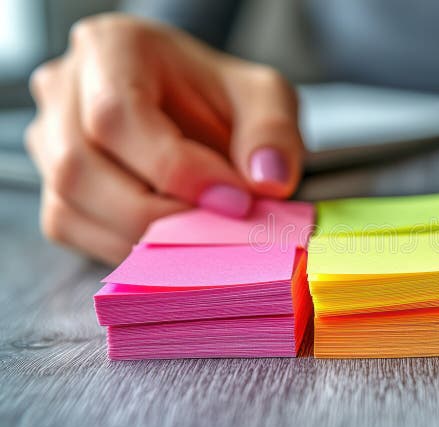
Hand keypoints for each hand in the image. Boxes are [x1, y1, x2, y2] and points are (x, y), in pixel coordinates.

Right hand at [26, 14, 304, 263]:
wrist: (204, 118)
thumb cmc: (224, 100)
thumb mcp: (265, 98)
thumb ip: (272, 133)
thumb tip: (268, 181)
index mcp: (111, 48)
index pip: (117, 115)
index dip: (175, 169)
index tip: (234, 200)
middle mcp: (64, 90)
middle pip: (80, 166)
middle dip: (158, 213)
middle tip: (220, 228)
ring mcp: (48, 141)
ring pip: (69, 206)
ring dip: (142, 237)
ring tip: (203, 235)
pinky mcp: (54, 189)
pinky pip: (72, 229)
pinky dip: (126, 248)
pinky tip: (173, 243)